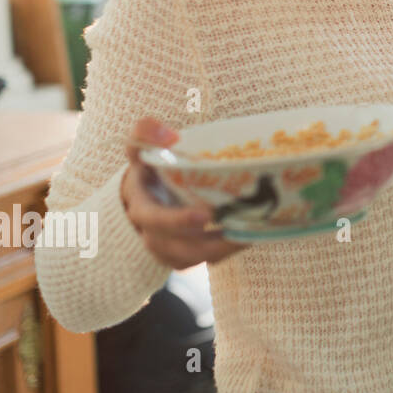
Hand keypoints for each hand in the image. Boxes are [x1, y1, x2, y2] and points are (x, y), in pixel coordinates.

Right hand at [120, 118, 247, 269]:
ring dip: (223, 249)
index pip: (153, 219)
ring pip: (194, 258)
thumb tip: (170, 136)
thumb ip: (146, 133)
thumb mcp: (143, 146)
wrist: (147, 192)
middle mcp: (153, 234)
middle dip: (208, 242)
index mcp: (142, 206)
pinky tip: (250, 233)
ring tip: (251, 232)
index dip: (177, 221)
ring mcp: (169, 248)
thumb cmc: (149, 167)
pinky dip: (227, 250)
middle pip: (177, 247)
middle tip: (240, 228)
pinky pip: (206, 259)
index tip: (204, 216)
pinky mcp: (186, 255)